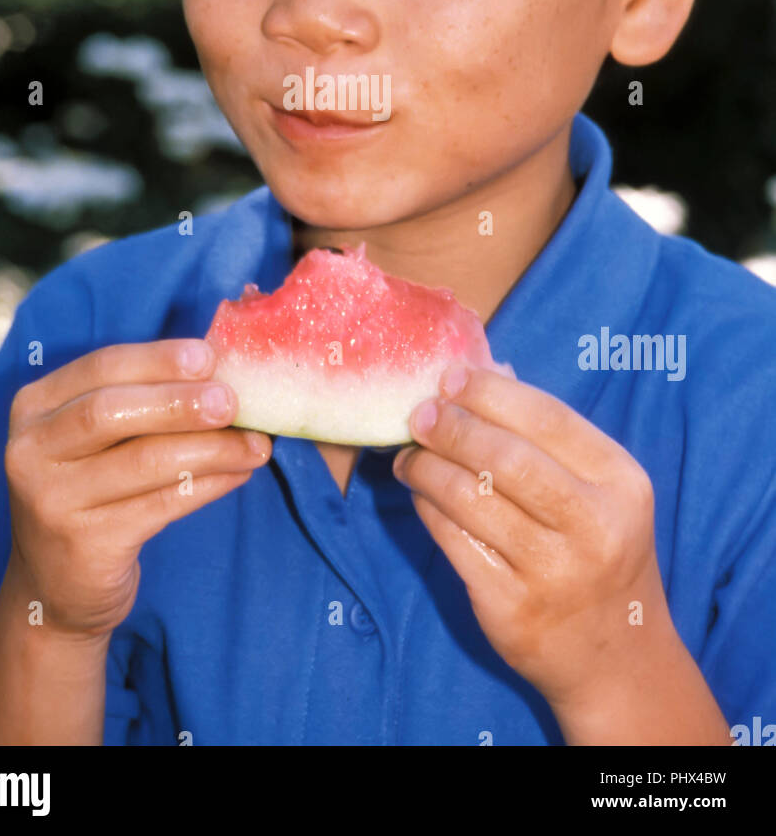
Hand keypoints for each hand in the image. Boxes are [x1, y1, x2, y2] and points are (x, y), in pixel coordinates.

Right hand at [5, 339, 270, 639]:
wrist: (57, 587)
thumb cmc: (92, 491)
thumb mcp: (94, 440)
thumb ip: (141, 400)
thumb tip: (221, 371)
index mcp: (36, 406)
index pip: (100, 367)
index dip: (158, 358)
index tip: (209, 356)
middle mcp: (31, 449)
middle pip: (110, 410)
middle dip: (178, 402)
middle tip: (232, 402)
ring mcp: (52, 500)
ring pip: (143, 461)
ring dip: (210, 449)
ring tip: (256, 444)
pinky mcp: (84, 545)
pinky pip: (160, 505)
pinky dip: (208, 485)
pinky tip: (238, 474)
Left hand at [393, 362, 667, 710]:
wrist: (618, 660)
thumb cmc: (600, 554)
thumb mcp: (600, 492)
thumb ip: (549, 436)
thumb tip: (486, 371)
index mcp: (621, 483)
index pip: (548, 418)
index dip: (491, 393)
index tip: (450, 377)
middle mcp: (595, 526)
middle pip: (506, 457)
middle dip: (452, 427)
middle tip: (419, 414)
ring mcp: (554, 571)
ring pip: (471, 499)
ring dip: (428, 467)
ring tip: (410, 455)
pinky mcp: (512, 608)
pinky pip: (454, 542)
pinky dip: (429, 509)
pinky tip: (420, 494)